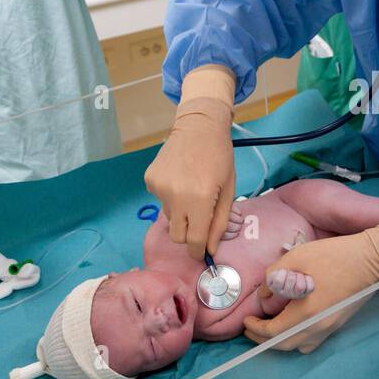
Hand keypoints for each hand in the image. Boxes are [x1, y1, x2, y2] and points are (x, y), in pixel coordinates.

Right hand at [144, 98, 234, 258]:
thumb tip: (209, 249)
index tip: (201, 251)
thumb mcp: (228, 190)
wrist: (198, 126)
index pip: (193, 240)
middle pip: (178, 235)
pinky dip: (171, 196)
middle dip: (189, 233)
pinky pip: (161, 200)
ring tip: (191, 190)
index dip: (197, 250)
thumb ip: (219, 222)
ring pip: (170, 218)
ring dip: (181, 212)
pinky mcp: (149, 180)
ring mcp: (159, 187)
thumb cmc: (220, 158)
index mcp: (200, 199)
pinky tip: (180, 178)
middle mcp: (176, 196)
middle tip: (200, 217)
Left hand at [245, 213, 378, 352]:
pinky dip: (298, 337)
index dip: (255, 328)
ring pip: (300, 346)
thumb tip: (265, 295)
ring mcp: (331, 327)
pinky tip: (294, 321)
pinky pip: (313, 340)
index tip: (246, 319)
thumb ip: (274, 277)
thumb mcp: (297, 258)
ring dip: (282, 340)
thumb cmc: (335, 255)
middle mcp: (319, 327)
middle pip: (284, 345)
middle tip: (252, 327)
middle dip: (264, 338)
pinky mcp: (339, 322)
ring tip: (272, 325)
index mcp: (306, 314)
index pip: (272, 332)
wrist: (373, 258)